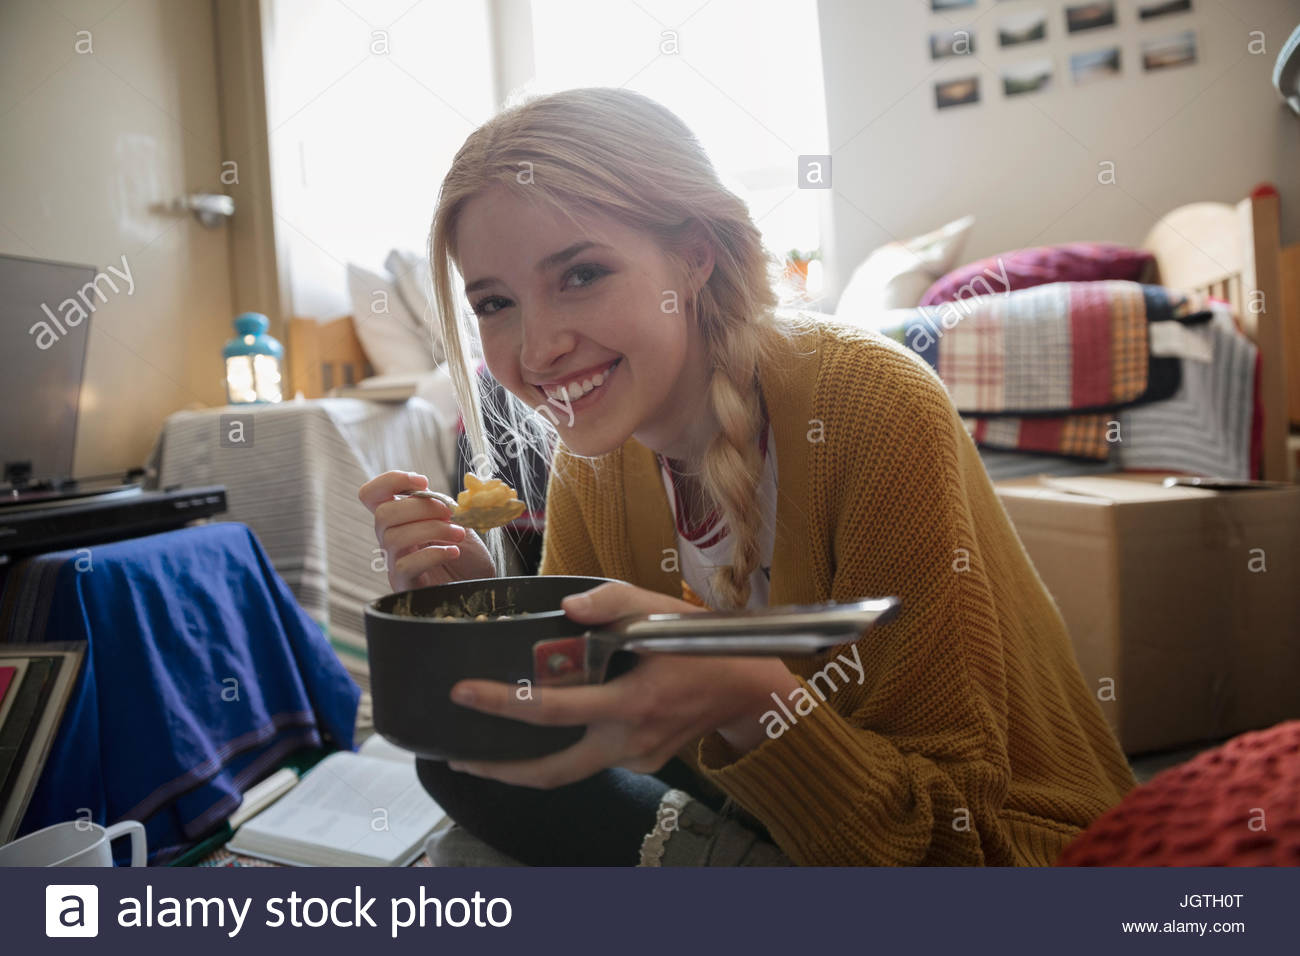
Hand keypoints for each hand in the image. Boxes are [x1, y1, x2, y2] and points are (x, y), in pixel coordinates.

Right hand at [358, 470, 495, 591]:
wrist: (480, 585)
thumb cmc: (467, 555)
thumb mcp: (457, 522)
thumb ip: (440, 505)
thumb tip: (428, 492)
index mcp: (399, 519)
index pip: (371, 495)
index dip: (390, 481)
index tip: (422, 481)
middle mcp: (390, 540)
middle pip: (382, 514)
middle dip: (420, 508)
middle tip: (449, 514)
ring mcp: (395, 563)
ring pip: (393, 538)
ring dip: (433, 530)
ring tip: (458, 534)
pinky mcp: (405, 584)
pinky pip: (405, 565)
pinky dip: (433, 553)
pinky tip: (453, 552)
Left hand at [444, 581, 801, 787]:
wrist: (747, 686)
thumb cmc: (700, 642)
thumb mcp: (658, 608)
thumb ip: (611, 601)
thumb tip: (567, 606)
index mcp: (630, 701)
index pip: (553, 710)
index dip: (503, 703)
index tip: (463, 693)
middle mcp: (629, 739)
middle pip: (551, 772)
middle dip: (499, 770)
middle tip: (457, 754)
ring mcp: (636, 757)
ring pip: (569, 771)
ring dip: (525, 766)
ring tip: (485, 751)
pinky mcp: (642, 762)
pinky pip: (594, 758)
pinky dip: (565, 748)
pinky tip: (547, 731)